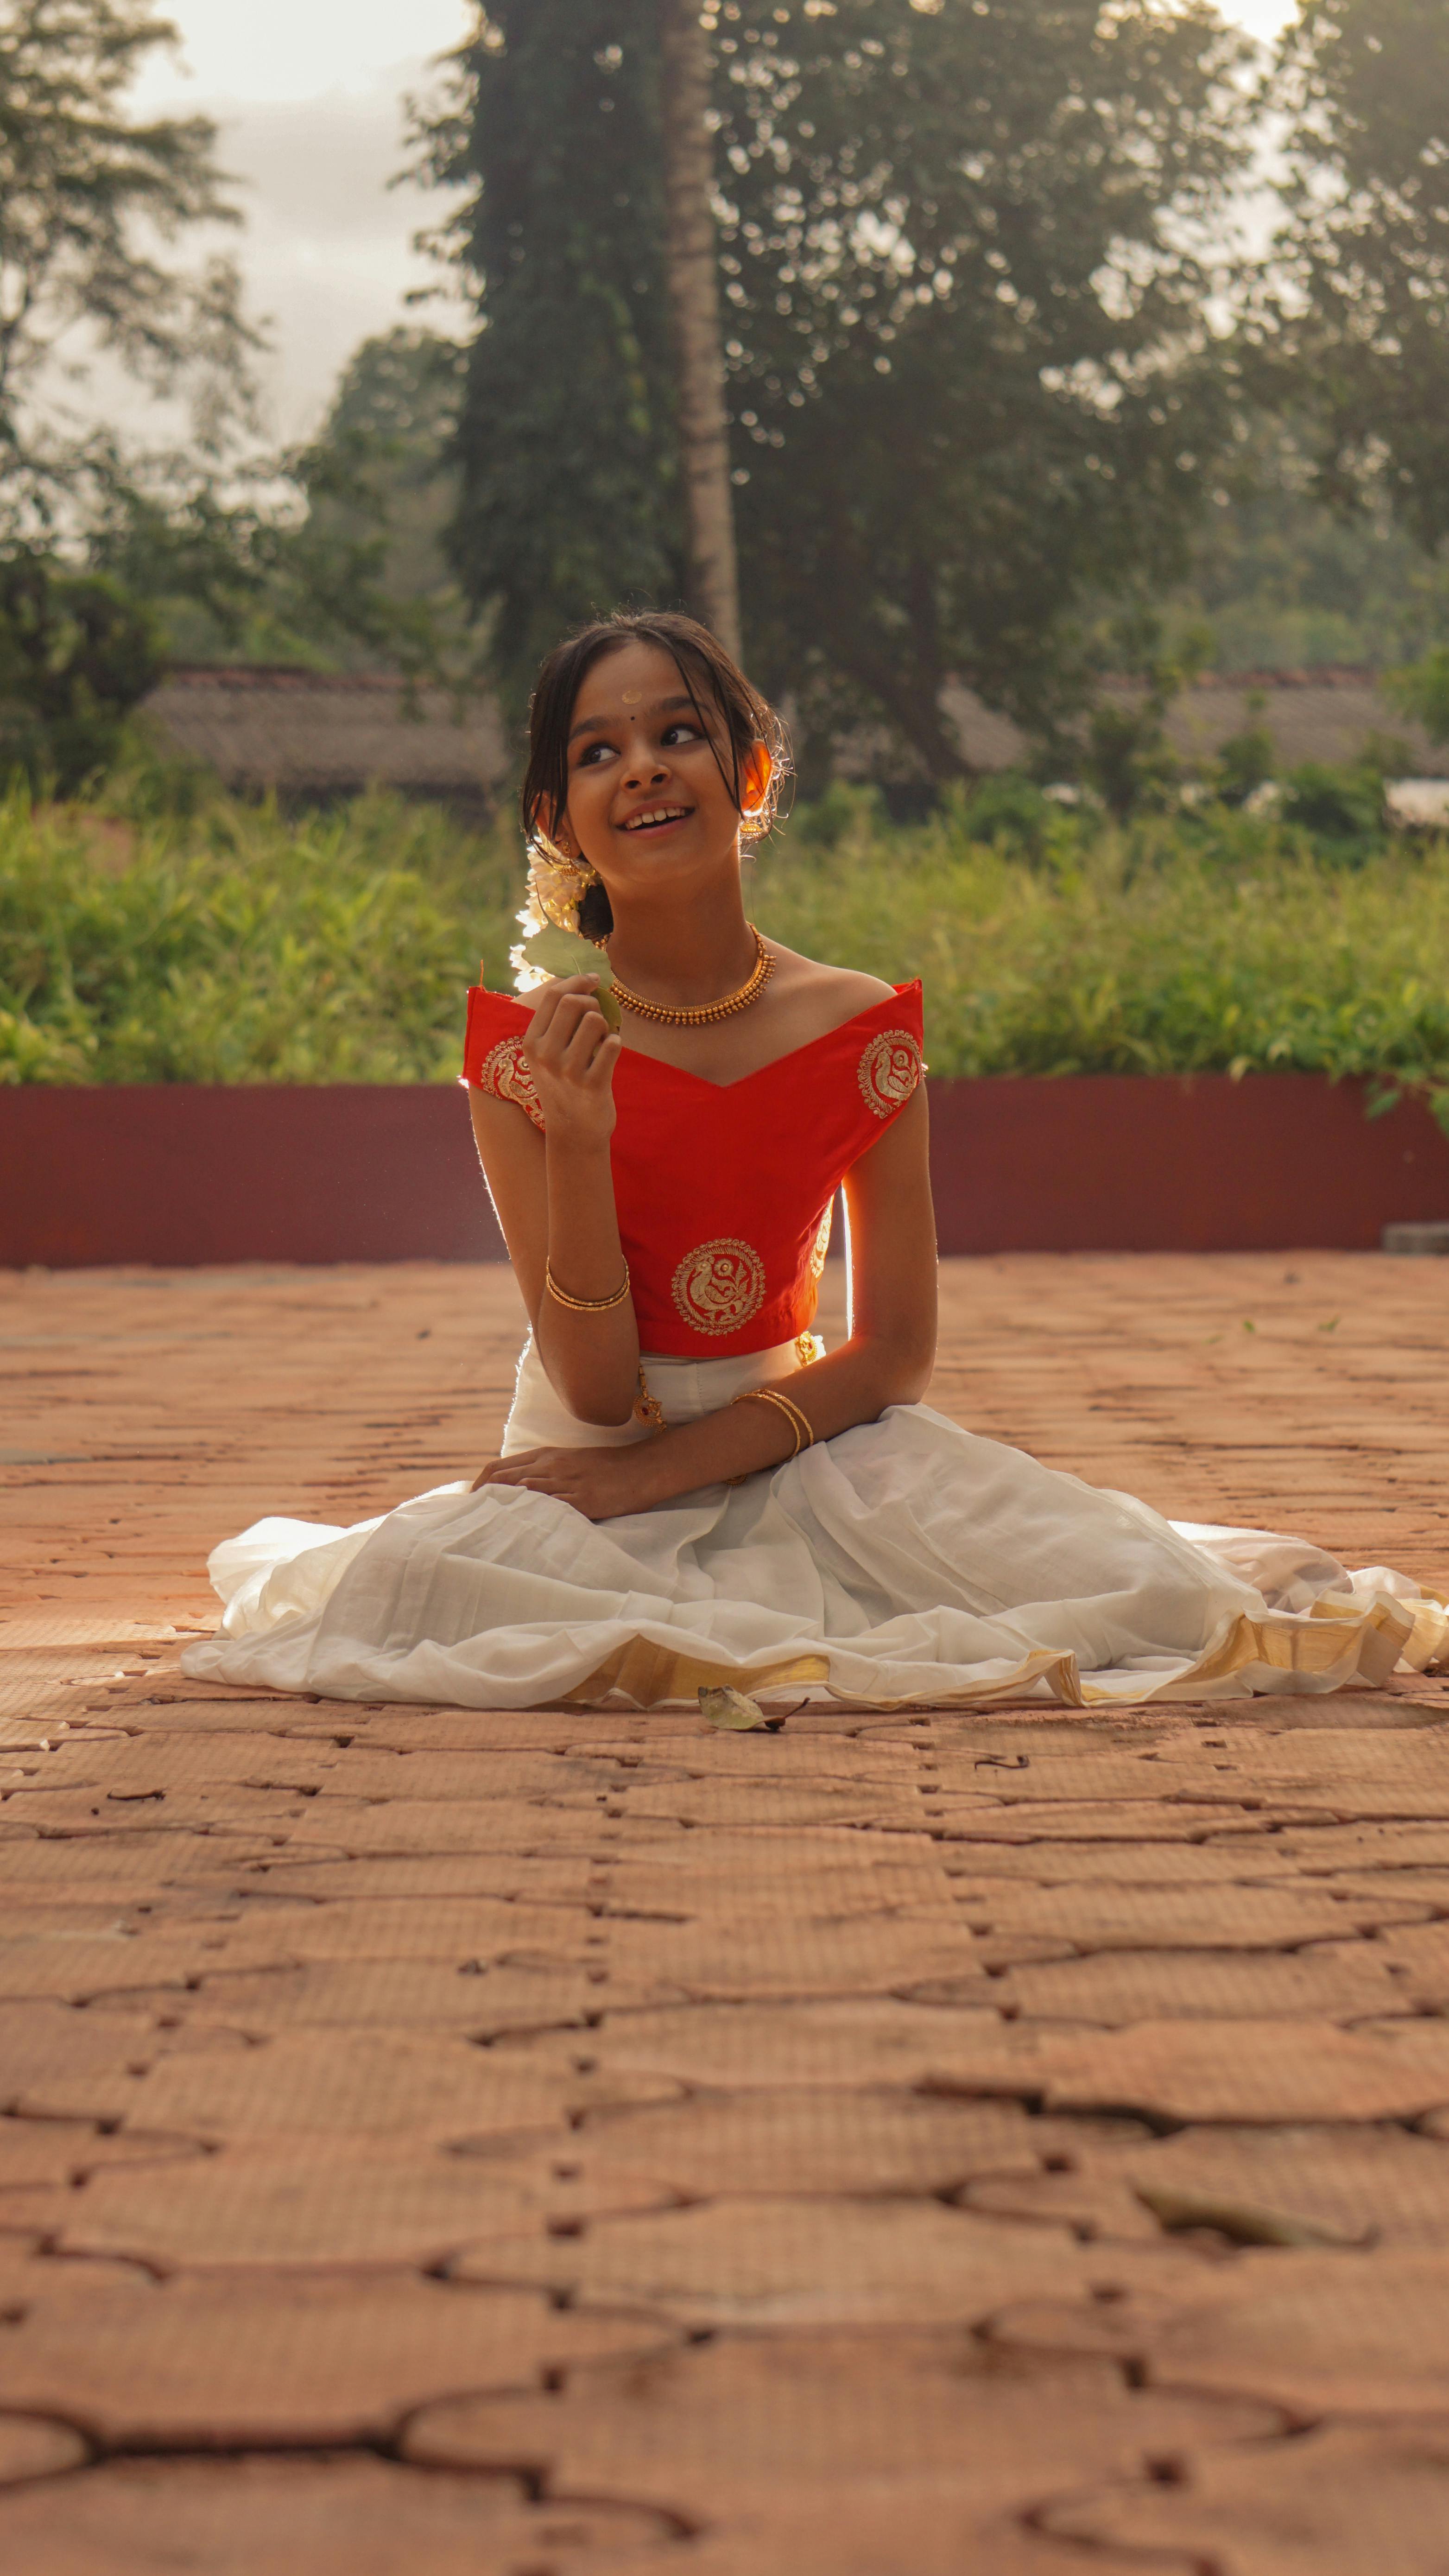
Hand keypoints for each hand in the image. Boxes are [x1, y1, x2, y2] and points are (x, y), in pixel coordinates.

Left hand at [471, 1441, 659, 1522]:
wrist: (642, 1469)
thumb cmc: (607, 1468)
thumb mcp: (569, 1462)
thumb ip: (544, 1472)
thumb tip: (518, 1489)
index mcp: (544, 1456)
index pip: (497, 1468)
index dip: (477, 1487)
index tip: (467, 1505)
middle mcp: (549, 1467)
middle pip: (501, 1481)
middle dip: (479, 1501)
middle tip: (467, 1522)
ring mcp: (565, 1483)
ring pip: (520, 1493)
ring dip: (499, 1511)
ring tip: (484, 1531)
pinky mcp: (581, 1501)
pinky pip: (549, 1509)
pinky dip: (529, 1519)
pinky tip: (518, 1532)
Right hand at [523, 976, 620, 1143]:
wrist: (573, 1134)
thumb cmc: (564, 1087)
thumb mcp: (547, 1056)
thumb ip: (557, 1023)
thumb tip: (583, 983)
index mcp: (532, 1042)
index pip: (553, 996)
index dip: (578, 980)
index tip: (595, 980)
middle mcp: (545, 1055)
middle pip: (573, 1002)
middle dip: (593, 1003)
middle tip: (599, 1017)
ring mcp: (568, 1070)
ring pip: (595, 1020)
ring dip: (605, 1025)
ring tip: (602, 1040)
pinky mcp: (592, 1083)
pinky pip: (612, 1044)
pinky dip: (615, 1043)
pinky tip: (609, 1054)